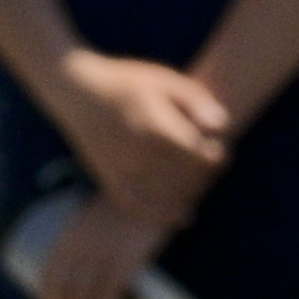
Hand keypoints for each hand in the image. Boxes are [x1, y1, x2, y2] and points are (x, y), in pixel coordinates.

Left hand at [31, 193, 172, 298]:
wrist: (151, 184)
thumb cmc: (125, 207)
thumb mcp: (93, 222)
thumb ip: (85, 246)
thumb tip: (86, 279)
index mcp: (68, 238)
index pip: (48, 280)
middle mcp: (78, 248)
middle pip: (64, 296)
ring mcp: (100, 255)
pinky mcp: (124, 260)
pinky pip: (108, 295)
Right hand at [55, 50, 232, 224]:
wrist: (75, 88)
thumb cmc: (125, 81)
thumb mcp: (164, 80)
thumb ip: (196, 101)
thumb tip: (223, 127)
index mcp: (157, 128)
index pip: (199, 155)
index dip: (216, 156)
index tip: (220, 150)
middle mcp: (140, 154)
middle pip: (187, 176)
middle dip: (204, 172)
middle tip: (210, 161)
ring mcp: (123, 169)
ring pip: (168, 193)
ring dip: (189, 189)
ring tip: (196, 179)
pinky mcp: (109, 178)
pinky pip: (137, 205)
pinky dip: (160, 214)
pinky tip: (183, 218)